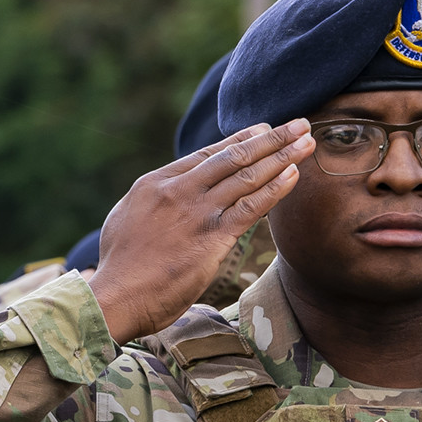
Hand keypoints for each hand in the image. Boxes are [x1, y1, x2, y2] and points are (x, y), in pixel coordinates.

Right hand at [88, 120, 312, 344]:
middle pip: (232, 156)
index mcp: (155, 183)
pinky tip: (293, 174)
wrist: (115, 296)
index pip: (205, 154)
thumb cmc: (119, 267)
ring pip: (247, 175)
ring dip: (282, 156)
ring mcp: (196, 212)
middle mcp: (178, 190)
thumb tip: (166, 195)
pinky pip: (252, 206)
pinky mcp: (212, 237)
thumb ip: (152, 202)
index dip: (239, 140)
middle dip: (270, 138)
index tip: (263, 130)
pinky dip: (275, 188)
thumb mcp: (125, 218)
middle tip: (298, 124)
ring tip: (306, 141)